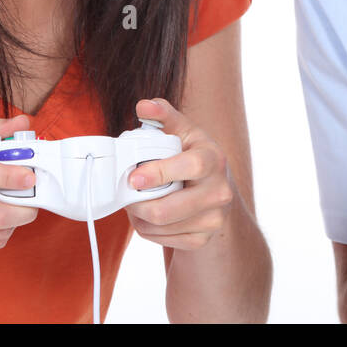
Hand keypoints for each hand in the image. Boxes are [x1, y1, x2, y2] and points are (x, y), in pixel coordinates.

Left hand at [123, 98, 234, 250]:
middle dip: (137, 203)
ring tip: (136, 202)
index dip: (160, 173)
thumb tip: (143, 106)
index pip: (191, 167)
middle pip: (168, 209)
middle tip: (126, 193)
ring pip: (160, 227)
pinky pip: (162, 240)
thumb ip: (163, 115)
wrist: (216, 191)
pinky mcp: (203, 239)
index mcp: (214, 159)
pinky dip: (147, 229)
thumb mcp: (183, 131)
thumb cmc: (193, 155)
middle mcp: (220, 192)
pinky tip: (148, 215)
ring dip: (139, 216)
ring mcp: (214, 219)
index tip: (134, 177)